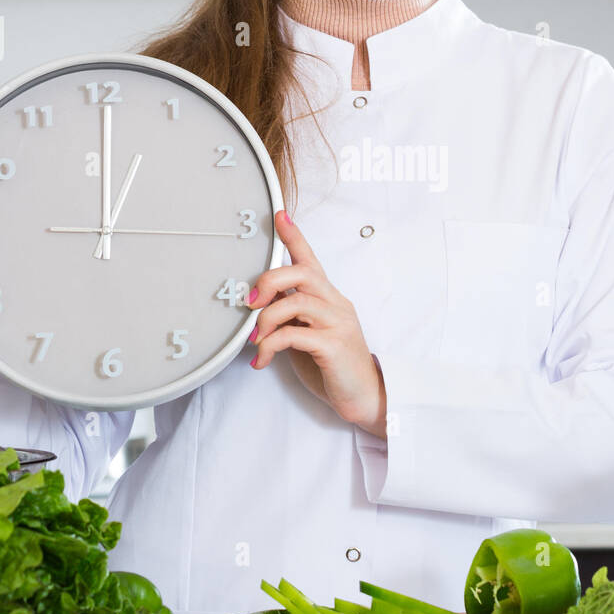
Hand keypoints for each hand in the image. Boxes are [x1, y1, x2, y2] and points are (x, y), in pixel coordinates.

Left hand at [247, 211, 387, 438]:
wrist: (364, 398)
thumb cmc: (332, 365)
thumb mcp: (307, 334)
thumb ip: (290, 315)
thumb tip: (258, 302)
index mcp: (329, 298)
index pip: (311, 259)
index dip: (295, 236)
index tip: (279, 215)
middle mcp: (336, 304)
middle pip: (302, 273)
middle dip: (269, 281)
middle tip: (249, 303)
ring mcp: (338, 324)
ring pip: (297, 302)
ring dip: (266, 320)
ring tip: (255, 341)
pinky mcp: (334, 347)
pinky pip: (295, 335)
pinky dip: (270, 345)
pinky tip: (262, 359)